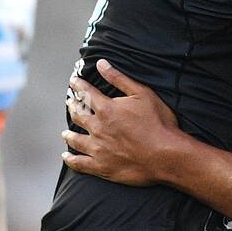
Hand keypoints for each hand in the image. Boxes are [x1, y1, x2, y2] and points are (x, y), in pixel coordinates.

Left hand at [62, 59, 179, 185]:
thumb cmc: (158, 124)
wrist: (165, 155)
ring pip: (75, 140)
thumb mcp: (143, 94)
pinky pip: (79, 163)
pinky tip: (67, 156)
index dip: (78, 86)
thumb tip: (101, 64)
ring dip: (69, 134)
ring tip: (65, 133)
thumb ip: (119, 79)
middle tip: (70, 104)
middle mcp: (97, 128)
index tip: (73, 82)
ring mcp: (98, 149)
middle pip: (78, 115)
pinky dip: (71, 159)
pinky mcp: (101, 167)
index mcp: (106, 109)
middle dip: (73, 107)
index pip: (86, 93)